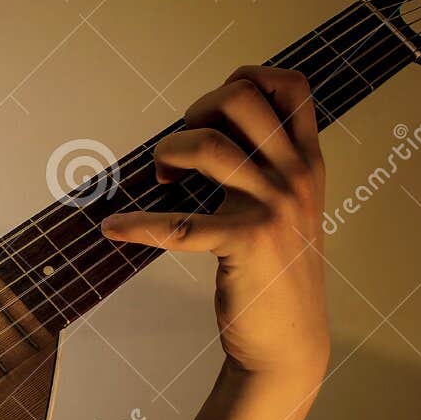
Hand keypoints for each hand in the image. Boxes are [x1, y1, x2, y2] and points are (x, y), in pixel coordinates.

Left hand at [100, 65, 330, 385]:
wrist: (289, 341)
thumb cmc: (278, 269)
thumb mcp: (291, 207)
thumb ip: (269, 164)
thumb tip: (217, 125)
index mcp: (308, 161)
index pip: (291, 86)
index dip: (246, 78)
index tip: (215, 110)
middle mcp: (296, 176)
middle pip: (242, 98)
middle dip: (197, 109)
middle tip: (183, 147)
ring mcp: (273, 208)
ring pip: (208, 146)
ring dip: (168, 153)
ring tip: (162, 179)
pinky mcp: (245, 244)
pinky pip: (178, 225)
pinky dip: (136, 224)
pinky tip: (112, 228)